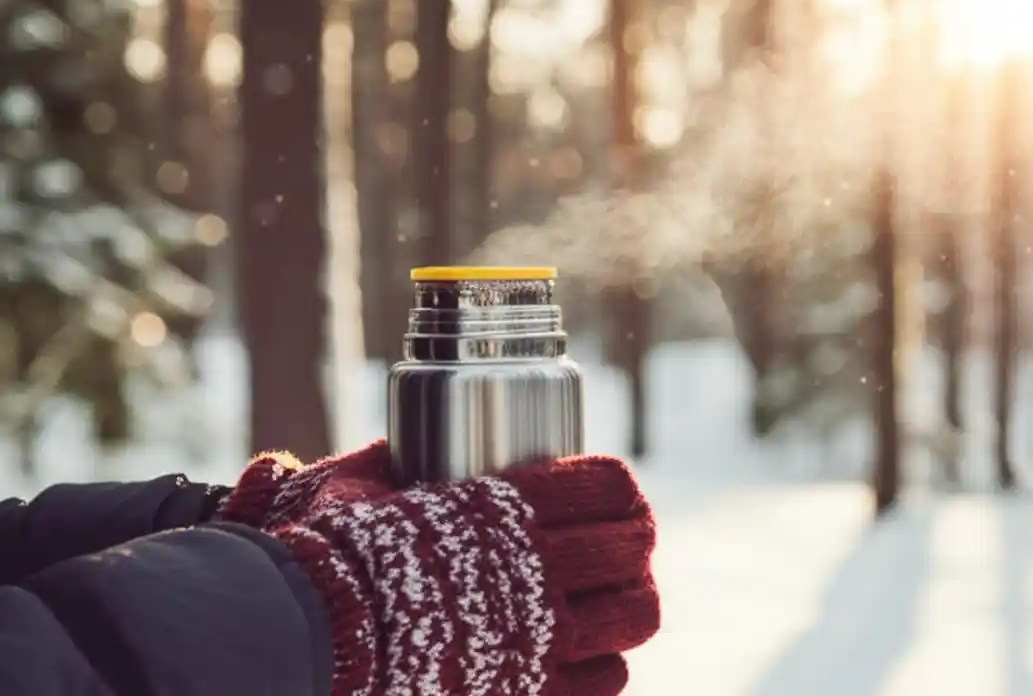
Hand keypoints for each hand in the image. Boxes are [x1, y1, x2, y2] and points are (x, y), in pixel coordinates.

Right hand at [232, 443, 659, 695]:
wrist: (311, 634)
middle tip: (621, 547)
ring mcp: (541, 637)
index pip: (607, 487)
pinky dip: (605, 666)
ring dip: (628, 605)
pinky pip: (608, 679)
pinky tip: (589, 656)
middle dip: (634, 545)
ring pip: (635, 617)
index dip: (620, 489)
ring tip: (610, 602)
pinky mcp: (531, 690)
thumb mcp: (365, 484)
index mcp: (510, 508)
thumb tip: (405, 446)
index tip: (614, 494)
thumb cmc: (334, 553)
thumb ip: (400, 463)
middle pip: (634, 551)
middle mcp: (539, 570)